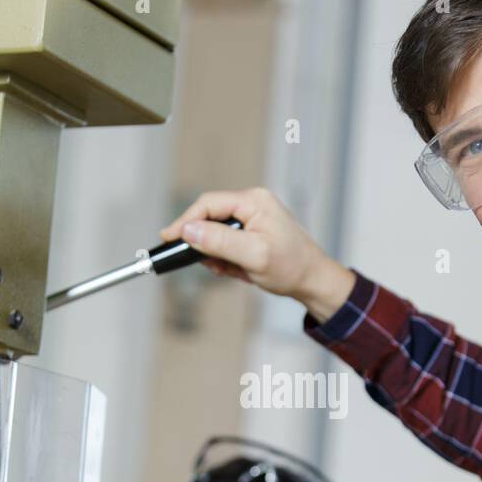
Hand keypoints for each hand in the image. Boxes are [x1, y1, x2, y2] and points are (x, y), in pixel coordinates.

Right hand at [159, 187, 354, 322]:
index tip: (168, 239)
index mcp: (254, 201)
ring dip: (216, 255)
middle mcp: (252, 203)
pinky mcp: (252, 231)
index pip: (208, 204)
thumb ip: (221, 241)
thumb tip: (189, 230)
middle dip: (204, 244)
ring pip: (215, 233)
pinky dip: (226, 260)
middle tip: (206, 264)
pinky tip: (238, 271)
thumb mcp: (253, 256)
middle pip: (209, 217)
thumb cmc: (291, 267)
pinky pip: (226, 243)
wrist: (312, 281)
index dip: (185, 221)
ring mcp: (252, 217)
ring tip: (231, 271)